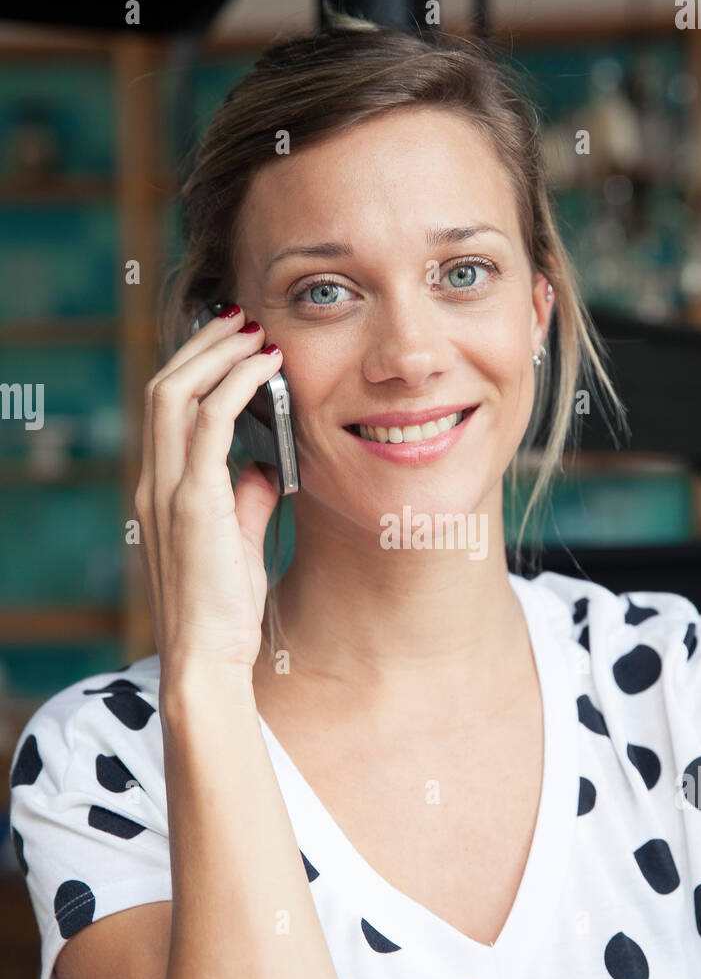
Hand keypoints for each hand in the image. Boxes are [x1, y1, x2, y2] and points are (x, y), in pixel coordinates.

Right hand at [134, 306, 284, 682]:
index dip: (198, 366)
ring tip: (255, 331)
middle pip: (167, 386)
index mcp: (161, 489)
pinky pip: (210, 423)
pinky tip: (266, 368)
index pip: (168, 408)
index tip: (234, 341)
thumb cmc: (224, 609)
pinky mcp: (193, 502)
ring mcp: (169, 490)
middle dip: (205, 345)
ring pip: (179, 393)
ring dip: (220, 354)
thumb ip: (247, 499)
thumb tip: (266, 465)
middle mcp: (155, 482)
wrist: (207, 658)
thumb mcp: (239, 542)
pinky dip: (237, 385)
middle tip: (244, 320)